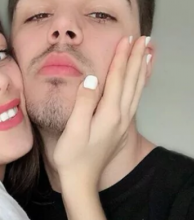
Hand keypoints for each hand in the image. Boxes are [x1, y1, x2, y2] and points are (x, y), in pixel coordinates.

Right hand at [53, 36, 150, 192]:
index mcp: (109, 114)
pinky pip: (135, 101)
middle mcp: (121, 116)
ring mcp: (123, 123)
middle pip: (132, 82)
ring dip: (142, 70)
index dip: (121, 58)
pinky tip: (140, 81)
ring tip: (147, 53)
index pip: (117, 79)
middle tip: (143, 39)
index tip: (126, 39)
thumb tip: (90, 78)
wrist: (81, 180)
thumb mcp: (73, 130)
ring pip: (137, 91)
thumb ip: (83, 103)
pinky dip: (140, 86)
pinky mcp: (121, 128)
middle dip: (137, 59)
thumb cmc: (72, 156)